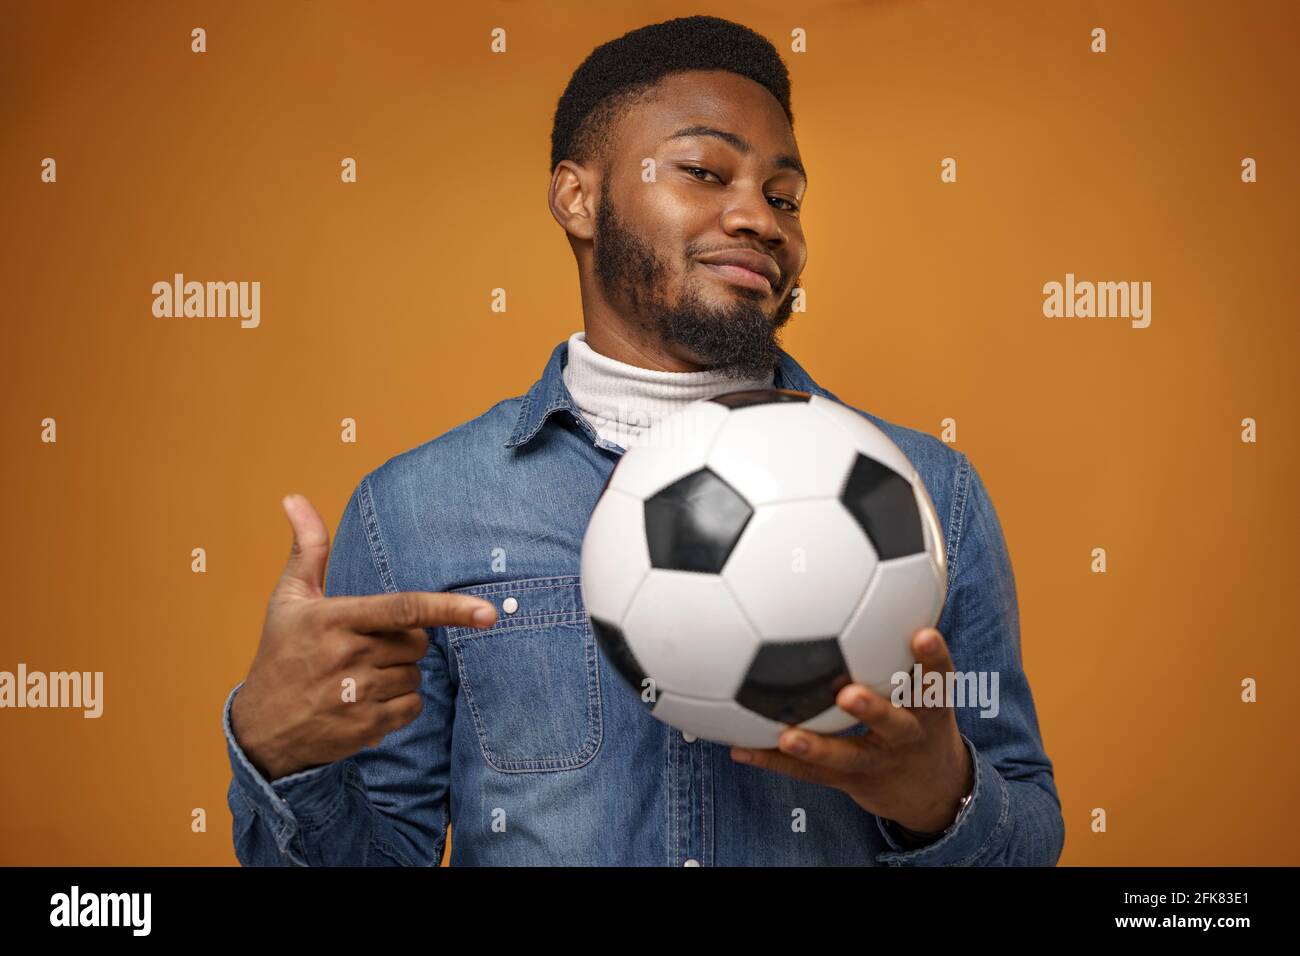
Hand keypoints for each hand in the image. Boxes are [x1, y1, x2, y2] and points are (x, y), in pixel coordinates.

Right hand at [229, 494, 497, 780]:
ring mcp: (358, 694)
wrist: (260, 728)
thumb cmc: (281, 654)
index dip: (450, 608)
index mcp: (335, 619)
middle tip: (365, 650)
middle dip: (404, 644)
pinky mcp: (366, 727)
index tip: (488, 612)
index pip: (404, 609)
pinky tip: (365, 703)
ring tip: (358, 678)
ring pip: (416, 676)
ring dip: (399, 676)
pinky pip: (413, 708)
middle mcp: (348, 656)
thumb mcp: (289, 599)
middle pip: (418, 644)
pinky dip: (400, 705)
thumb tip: (294, 497)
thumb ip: (308, 549)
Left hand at [730, 627, 972, 834]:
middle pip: (894, 724)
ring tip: (786, 735)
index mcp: (930, 709)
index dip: (934, 658)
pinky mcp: (850, 781)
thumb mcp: (932, 689)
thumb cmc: (921, 717)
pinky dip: (773, 761)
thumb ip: (911, 644)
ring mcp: (878, 762)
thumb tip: (901, 576)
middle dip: (873, 709)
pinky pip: (809, 773)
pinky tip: (741, 750)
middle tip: (849, 695)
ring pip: (846, 756)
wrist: (933, 790)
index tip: (923, 634)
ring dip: (815, 745)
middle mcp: (908, 736)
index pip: (938, 680)